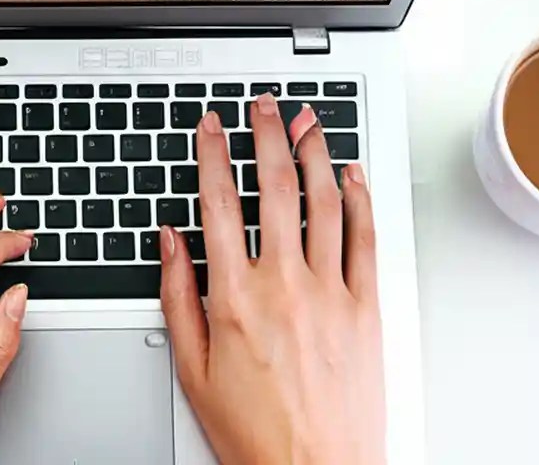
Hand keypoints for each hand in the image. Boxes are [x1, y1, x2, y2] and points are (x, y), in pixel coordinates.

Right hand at [160, 94, 384, 464]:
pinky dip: (360, 200)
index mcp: (234, 297)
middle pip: (275, 189)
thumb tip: (171, 240)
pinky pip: (365, 240)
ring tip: (309, 123)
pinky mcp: (367, 309)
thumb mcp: (193, 368)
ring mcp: (331, 293)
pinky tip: (352, 176)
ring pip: (324, 203)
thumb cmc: (254, 432)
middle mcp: (284, 285)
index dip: (214, 155)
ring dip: (315, 154)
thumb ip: (178, 296)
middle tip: (265, 106)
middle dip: (268, 136)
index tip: (213, 126)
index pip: (219, 204)